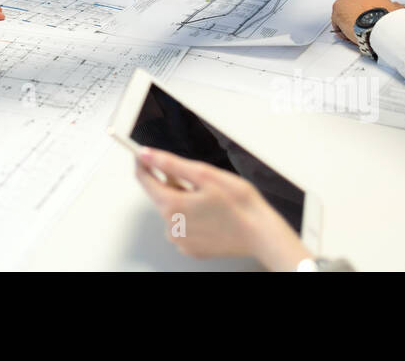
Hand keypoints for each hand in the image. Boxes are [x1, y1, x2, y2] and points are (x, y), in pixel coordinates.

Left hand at [133, 147, 310, 268]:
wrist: (261, 234)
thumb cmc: (239, 204)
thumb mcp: (204, 174)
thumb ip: (170, 163)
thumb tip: (146, 155)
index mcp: (171, 205)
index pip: (143, 180)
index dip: (143, 163)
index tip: (144, 154)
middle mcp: (171, 226)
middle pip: (160, 195)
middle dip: (173, 183)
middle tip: (198, 180)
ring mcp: (181, 240)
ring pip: (173, 211)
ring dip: (184, 201)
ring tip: (210, 200)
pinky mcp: (191, 249)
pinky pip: (183, 227)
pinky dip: (192, 218)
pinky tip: (211, 215)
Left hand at [331, 0, 403, 43]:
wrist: (377, 26)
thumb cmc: (386, 19)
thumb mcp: (396, 10)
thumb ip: (395, 6)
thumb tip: (397, 6)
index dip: (367, 10)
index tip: (368, 18)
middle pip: (354, 3)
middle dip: (356, 14)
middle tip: (361, 25)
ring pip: (344, 10)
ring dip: (348, 19)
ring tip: (355, 31)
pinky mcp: (337, 8)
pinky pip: (336, 19)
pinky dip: (340, 27)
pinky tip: (347, 35)